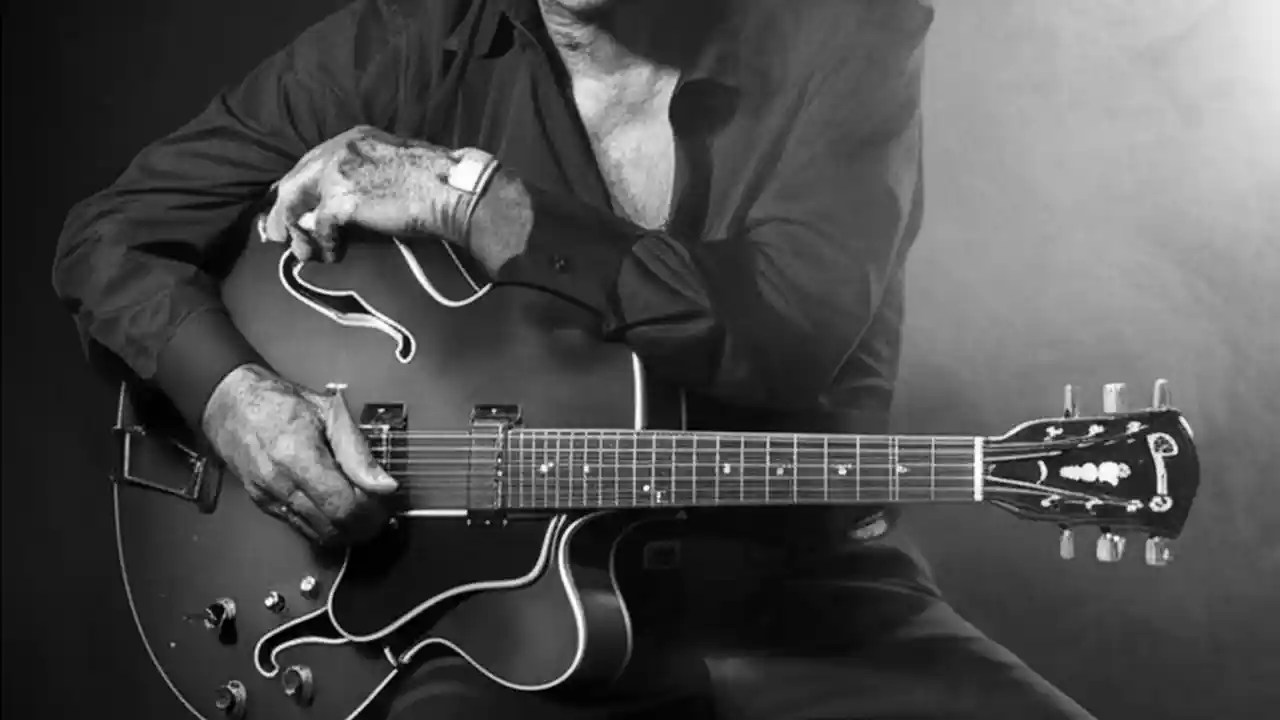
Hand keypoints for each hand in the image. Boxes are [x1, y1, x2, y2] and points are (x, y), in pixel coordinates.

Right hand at [202, 363, 398, 546]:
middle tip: (380, 508)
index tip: (386, 498)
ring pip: (319, 535)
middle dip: (364, 523)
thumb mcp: (329, 413)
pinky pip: (303, 529)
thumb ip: (358, 451)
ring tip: (362, 509)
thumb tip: (384, 483)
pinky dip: (326, 525)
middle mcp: (280, 483)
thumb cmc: (278, 403)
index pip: (345, 504)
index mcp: (298, 455)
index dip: (372, 508)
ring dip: (347, 529)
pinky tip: (338, 509)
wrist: (231, 405)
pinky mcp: (265, 506)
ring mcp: (270, 498)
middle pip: (334, 526)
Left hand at [260, 125, 471, 261]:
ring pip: (298, 203)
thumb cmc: (437, 180)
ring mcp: (337, 173)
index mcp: (354, 139)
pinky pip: (318, 227)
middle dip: (284, 210)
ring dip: (298, 232)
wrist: (450, 190)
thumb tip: (344, 207)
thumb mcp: (395, 166)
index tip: (296, 207)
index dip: (300, 188)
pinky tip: (331, 254)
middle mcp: (339, 149)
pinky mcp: (341, 201)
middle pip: (295, 180)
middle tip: (277, 234)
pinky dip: (322, 244)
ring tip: (304, 252)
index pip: (312, 162)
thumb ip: (365, 178)